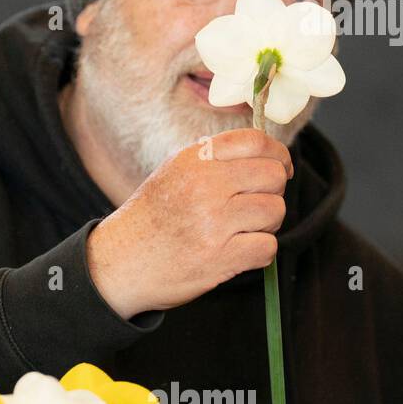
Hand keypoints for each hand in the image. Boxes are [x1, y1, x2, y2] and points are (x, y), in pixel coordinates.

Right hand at [86, 128, 293, 319]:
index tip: (281, 168)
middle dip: (272, 192)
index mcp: (194, 160)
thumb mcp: (174, 172)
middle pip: (273, 176)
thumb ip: (215, 160)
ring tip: (240, 230)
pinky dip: (259, 252)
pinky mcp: (221, 256)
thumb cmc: (152, 218)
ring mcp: (213, 222)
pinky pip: (268, 247)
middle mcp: (204, 185)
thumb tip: (269, 156)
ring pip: (275, 211)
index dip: (278, 155)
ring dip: (266, 225)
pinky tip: (237, 252)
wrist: (121, 262)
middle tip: (254, 206)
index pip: (256, 141)